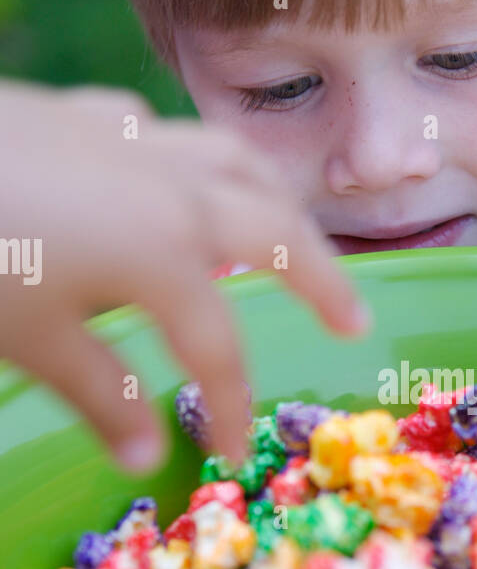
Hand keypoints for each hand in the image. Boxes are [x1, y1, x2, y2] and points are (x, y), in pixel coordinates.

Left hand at [0, 80, 367, 467]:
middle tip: (353, 319)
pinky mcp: (88, 113)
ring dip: (277, 203)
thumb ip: (101, 395)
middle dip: (321, 280)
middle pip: (276, 233)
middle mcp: (171, 189)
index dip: (235, 404)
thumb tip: (148, 455)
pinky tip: (175, 184)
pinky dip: (197, 166)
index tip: (236, 451)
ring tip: (294, 235)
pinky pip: (169, 136)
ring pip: (236, 162)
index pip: (221, 347)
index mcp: (164, 254)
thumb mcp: (32, 338)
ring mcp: (133, 140)